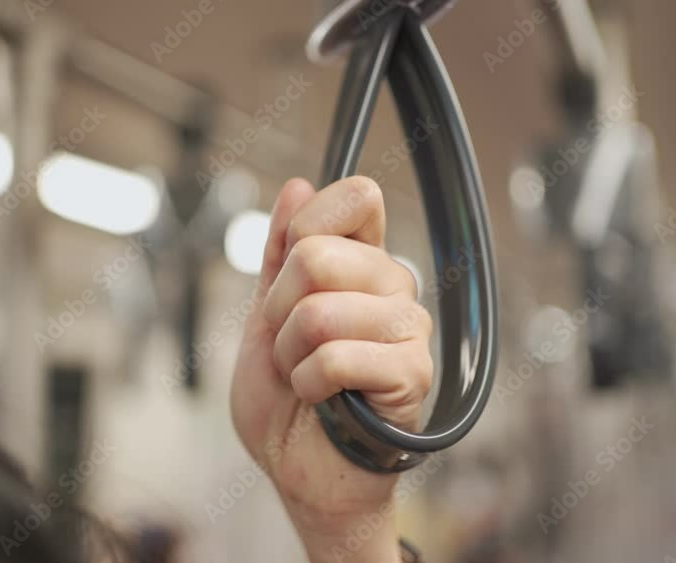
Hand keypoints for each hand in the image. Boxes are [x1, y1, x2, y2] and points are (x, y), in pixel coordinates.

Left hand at [230, 177, 433, 562]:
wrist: (298, 470)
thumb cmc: (285, 400)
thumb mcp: (263, 316)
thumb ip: (278, 252)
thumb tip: (299, 187)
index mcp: (361, 263)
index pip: (357, 197)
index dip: (305, 228)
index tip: (288, 278)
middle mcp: (393, 286)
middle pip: (316, 254)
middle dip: (278, 310)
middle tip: (289, 345)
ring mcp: (408, 328)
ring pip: (318, 311)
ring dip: (289, 355)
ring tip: (305, 378)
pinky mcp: (411, 373)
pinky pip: (335, 357)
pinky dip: (308, 384)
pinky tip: (323, 399)